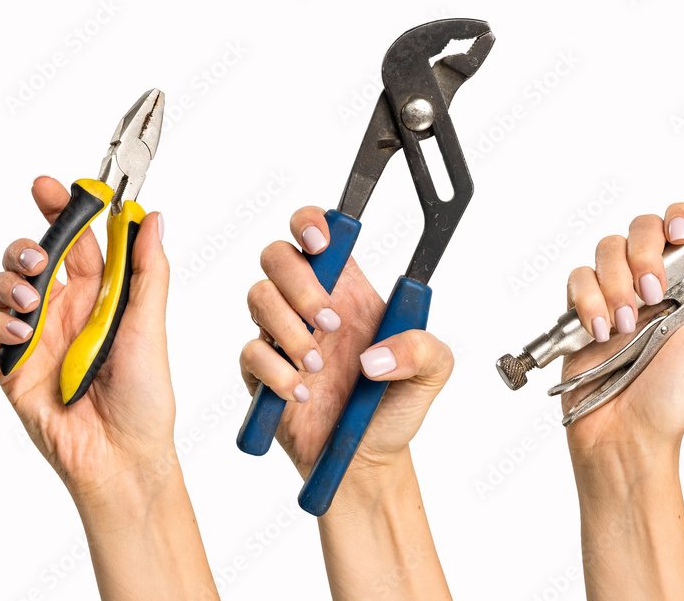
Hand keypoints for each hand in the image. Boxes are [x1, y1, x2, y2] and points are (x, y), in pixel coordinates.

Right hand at [0, 176, 217, 599]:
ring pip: (6, 284)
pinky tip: (21, 331)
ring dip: (11, 279)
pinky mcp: (13, 364)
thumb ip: (147, 271)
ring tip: (32, 294)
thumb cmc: (144, 397)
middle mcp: (70, 308)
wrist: (121, 455)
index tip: (54, 185)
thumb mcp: (151, 327)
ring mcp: (39, 334)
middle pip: (36, 254)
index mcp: (106, 295)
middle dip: (32, 240)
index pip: (82, 239)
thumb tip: (153, 217)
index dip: (67, 208)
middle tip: (43, 251)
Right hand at [240, 206, 453, 477]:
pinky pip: (249, 352)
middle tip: (329, 322)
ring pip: (257, 297)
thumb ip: (422, 349)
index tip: (321, 241)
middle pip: (277, 256)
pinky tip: (301, 394)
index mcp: (351, 291)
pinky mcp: (262, 371)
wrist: (365, 462)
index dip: (311, 222)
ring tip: (317, 366)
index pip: (320, 234)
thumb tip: (376, 356)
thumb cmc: (393, 408)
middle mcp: (312, 305)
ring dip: (288, 331)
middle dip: (299, 283)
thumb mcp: (434, 373)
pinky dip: (276, 372)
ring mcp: (283, 336)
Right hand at [563, 203, 683, 600]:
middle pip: (641, 228)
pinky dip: (587, 302)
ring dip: (615, 284)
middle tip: (654, 292)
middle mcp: (652, 284)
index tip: (683, 234)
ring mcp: (616, 295)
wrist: (623, 436)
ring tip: (626, 326)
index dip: (682, 218)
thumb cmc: (672, 400)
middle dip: (644, 254)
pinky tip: (601, 332)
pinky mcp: (583, 311)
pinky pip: (576, 279)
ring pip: (606, 249)